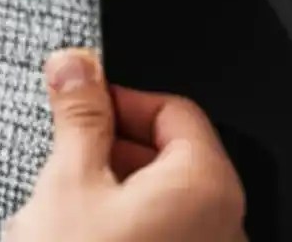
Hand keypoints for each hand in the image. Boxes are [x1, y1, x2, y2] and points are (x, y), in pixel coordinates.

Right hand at [4, 49, 246, 241]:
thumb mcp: (69, 183)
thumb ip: (78, 117)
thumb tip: (77, 67)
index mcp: (206, 187)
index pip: (173, 109)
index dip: (118, 98)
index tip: (80, 101)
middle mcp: (225, 226)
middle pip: (170, 155)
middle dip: (112, 146)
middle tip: (65, 153)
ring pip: (161, 200)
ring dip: (114, 190)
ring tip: (65, 206)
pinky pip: (160, 233)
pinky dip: (124, 226)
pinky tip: (81, 235)